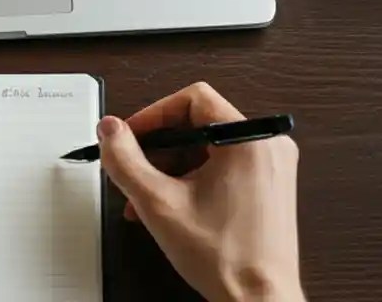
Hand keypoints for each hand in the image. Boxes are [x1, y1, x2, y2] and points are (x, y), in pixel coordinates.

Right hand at [98, 83, 302, 301]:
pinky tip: (168, 206)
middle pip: (199, 123)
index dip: (153, 115)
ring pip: (208, 148)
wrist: (259, 301)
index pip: (193, 99)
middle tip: (132, 169)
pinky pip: (223, 168)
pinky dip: (193, 180)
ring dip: (171, 168)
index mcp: (248, 139)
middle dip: (158, 148)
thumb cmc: (225, 259)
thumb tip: (110, 129)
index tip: (129, 137)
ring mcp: (271, 167)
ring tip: (144, 198)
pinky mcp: (269, 187)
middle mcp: (267, 146)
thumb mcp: (158, 203)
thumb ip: (126, 161)